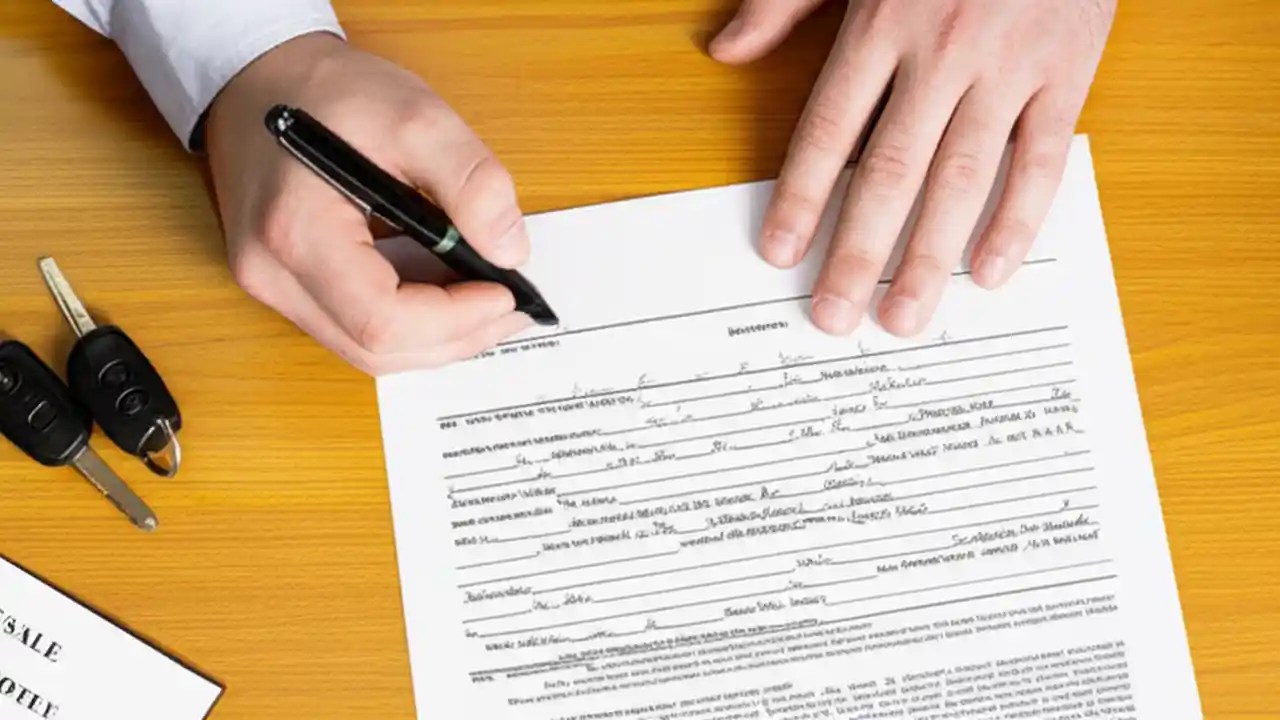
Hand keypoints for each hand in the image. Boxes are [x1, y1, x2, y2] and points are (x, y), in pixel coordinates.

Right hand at [205, 33, 531, 374]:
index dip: (454, 320)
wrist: (262, 76)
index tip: (505, 293)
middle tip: (511, 308)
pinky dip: (409, 323)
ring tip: (487, 303)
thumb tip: (510, 251)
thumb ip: (471, 182)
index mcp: (297, 231)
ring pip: (366, 349)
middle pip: (375, 349)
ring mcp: (272, 285)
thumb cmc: (327, 91)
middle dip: (455, 337)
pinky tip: (446, 294)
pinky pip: (353, 327)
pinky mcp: (284, 285)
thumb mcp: (415, 116)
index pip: (382, 319)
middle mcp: (272, 273)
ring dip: (435, 337)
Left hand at [711, 0, 1115, 335]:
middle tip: (835, 315)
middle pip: (889, 171)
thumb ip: (784, 0)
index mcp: (882, 22)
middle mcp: (942, 52)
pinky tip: (989, 272)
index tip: (780, 253)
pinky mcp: (1067, 72)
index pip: (828, 130)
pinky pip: (1041, 158)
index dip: (800, 197)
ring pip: (962, 179)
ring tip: (903, 319)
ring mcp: (1008, 66)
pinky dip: (1019, 219)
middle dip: (858, 252)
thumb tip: (725, 49)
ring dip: (929, 257)